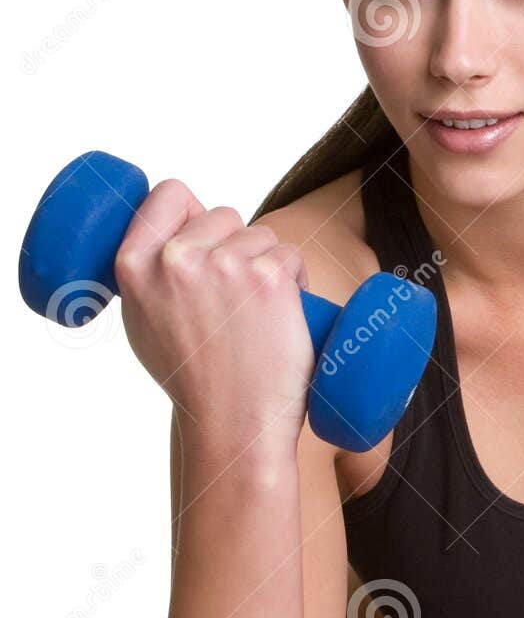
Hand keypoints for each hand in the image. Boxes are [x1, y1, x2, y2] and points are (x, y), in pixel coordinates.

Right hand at [113, 178, 314, 462]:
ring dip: (268, 266)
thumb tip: (169, 232)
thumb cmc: (193, 378)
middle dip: (237, 245)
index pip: (169, 193)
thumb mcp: (143, 321)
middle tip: (235, 300)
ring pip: (261, 236)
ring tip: (256, 316)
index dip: (193, 210)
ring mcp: (224, 265)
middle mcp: (175, 259)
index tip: (206, 235)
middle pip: (223, 214)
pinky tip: (282, 318)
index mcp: (134, 264)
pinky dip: (295, 281)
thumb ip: (150, 273)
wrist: (233, 423)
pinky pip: (291, 256)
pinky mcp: (268, 277)